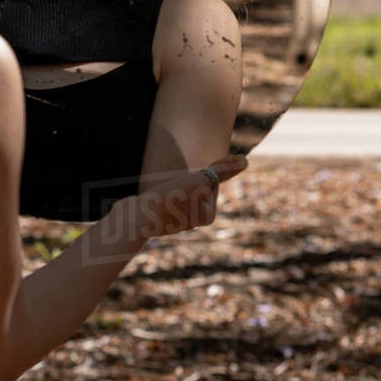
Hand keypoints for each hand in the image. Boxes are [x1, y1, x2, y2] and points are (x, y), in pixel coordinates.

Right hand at [118, 154, 247, 241]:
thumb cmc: (169, 201)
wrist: (135, 220)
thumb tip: (246, 161)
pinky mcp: (159, 214)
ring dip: (170, 183)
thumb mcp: (198, 181)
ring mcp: (175, 218)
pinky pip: (163, 195)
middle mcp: (194, 219)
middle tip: (170, 191)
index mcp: (207, 215)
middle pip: (195, 183)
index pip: (209, 179)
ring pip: (178, 187)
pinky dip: (160, 190)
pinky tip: (153, 197)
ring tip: (160, 193)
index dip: (195, 175)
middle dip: (184, 179)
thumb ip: (221, 171)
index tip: (183, 189)